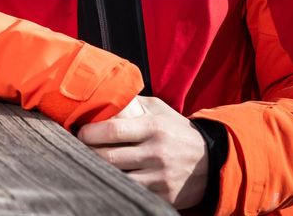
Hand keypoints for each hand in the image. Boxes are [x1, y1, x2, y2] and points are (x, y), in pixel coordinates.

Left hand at [76, 96, 208, 209]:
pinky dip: (118, 185)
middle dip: (88, 153)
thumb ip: (133, 104)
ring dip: (101, 171)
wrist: (214, 160)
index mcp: (153, 127)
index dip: (89, 133)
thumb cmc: (177, 131)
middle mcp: (156, 152)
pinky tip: (110, 178)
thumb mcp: (160, 111)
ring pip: (117, 177)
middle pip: (109, 157)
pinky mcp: (164, 196)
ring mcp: (160, 177)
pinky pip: (132, 192)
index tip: (79, 133)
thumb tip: (103, 97)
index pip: (112, 130)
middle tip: (78, 149)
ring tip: (90, 163)